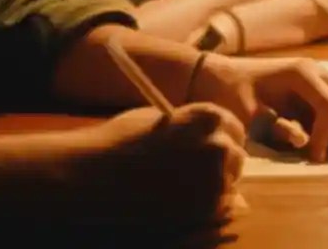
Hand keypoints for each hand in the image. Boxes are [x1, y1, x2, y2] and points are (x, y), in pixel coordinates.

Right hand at [75, 103, 246, 226]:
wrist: (91, 177)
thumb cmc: (120, 143)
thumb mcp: (160, 121)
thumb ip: (192, 130)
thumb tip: (214, 143)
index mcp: (209, 118)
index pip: (235, 129)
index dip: (223, 139)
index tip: (211, 149)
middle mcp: (218, 146)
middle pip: (236, 157)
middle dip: (221, 163)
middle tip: (194, 172)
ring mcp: (214, 180)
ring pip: (229, 185)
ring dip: (214, 186)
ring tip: (181, 187)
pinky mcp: (203, 210)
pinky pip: (218, 209)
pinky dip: (206, 207)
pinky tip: (180, 202)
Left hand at [195, 56, 327, 163]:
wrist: (221, 75)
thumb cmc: (230, 91)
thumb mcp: (241, 109)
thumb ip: (264, 125)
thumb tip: (291, 143)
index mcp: (300, 73)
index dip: (327, 133)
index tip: (316, 158)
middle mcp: (316, 72)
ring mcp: (319, 78)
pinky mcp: (317, 89)